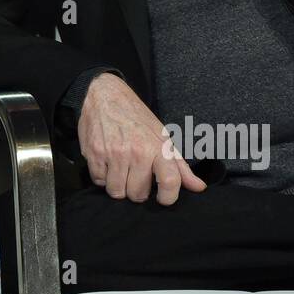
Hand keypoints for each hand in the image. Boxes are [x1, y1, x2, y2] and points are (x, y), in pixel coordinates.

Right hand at [77, 73, 206, 204]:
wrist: (106, 95)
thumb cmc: (136, 118)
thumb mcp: (161, 137)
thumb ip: (179, 166)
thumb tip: (199, 187)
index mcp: (157, 148)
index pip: (170, 182)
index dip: (168, 197)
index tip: (163, 198)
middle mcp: (137, 152)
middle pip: (138, 195)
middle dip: (136, 190)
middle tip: (135, 175)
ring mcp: (114, 153)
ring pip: (116, 192)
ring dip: (118, 185)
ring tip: (120, 169)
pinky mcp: (94, 153)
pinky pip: (98, 181)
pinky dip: (102, 177)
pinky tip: (107, 163)